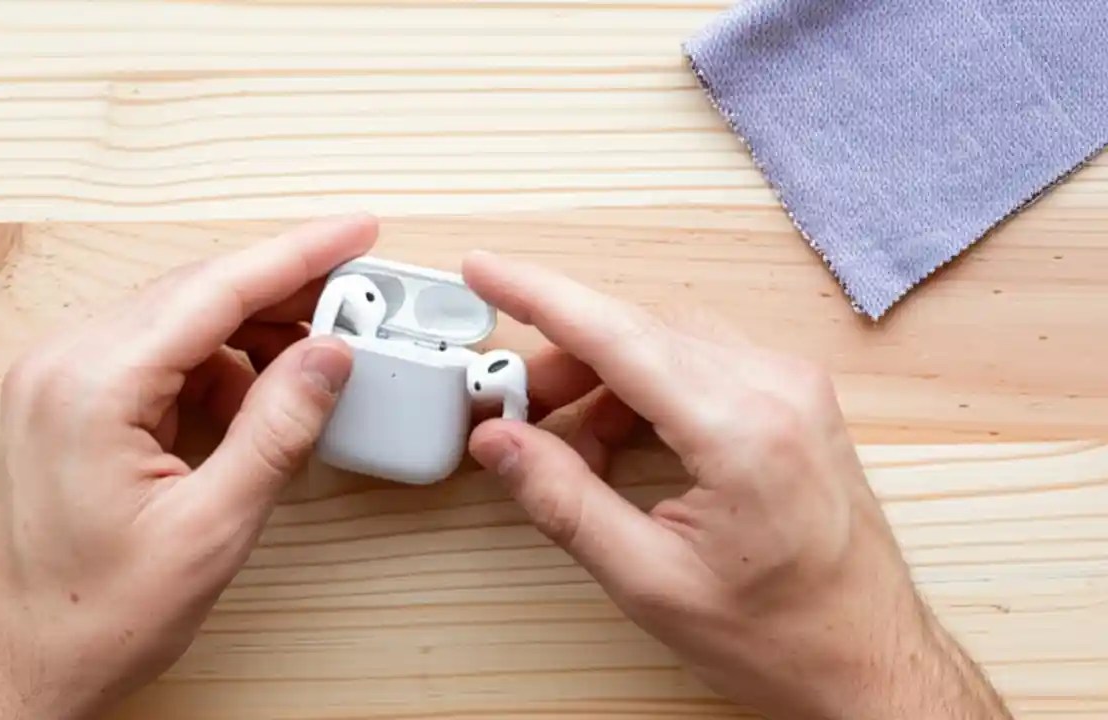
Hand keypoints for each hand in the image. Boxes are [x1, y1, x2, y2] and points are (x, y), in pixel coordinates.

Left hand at [0, 216, 377, 719]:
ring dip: (250, 337)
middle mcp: (63, 363)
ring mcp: (58, 381)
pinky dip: (214, 371)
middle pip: (196, 293)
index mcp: (91, 384)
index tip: (354, 230)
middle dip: (283, 295)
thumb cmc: (93, 618)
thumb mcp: (211, 528)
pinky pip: (156, 358)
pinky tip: (253, 404)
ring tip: (312, 370)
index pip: (215, 288)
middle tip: (355, 303)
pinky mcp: (66, 403)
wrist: (19, 672)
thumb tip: (330, 356)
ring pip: (179, 322)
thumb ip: (278, 429)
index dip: (298, 254)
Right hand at [462, 252, 1012, 719]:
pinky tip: (617, 437)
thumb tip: (501, 442)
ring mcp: (792, 386)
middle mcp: (777, 388)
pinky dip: (643, 387)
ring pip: (665, 341)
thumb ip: (565, 502)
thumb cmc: (784, 635)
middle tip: (512, 402)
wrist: (868, 660)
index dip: (538, 296)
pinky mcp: (793, 397)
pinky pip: (698, 361)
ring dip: (602, 375)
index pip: (618, 335)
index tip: (484, 271)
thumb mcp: (651, 581)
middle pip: (638, 331)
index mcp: (744, 430)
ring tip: (566, 442)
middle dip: (562, 356)